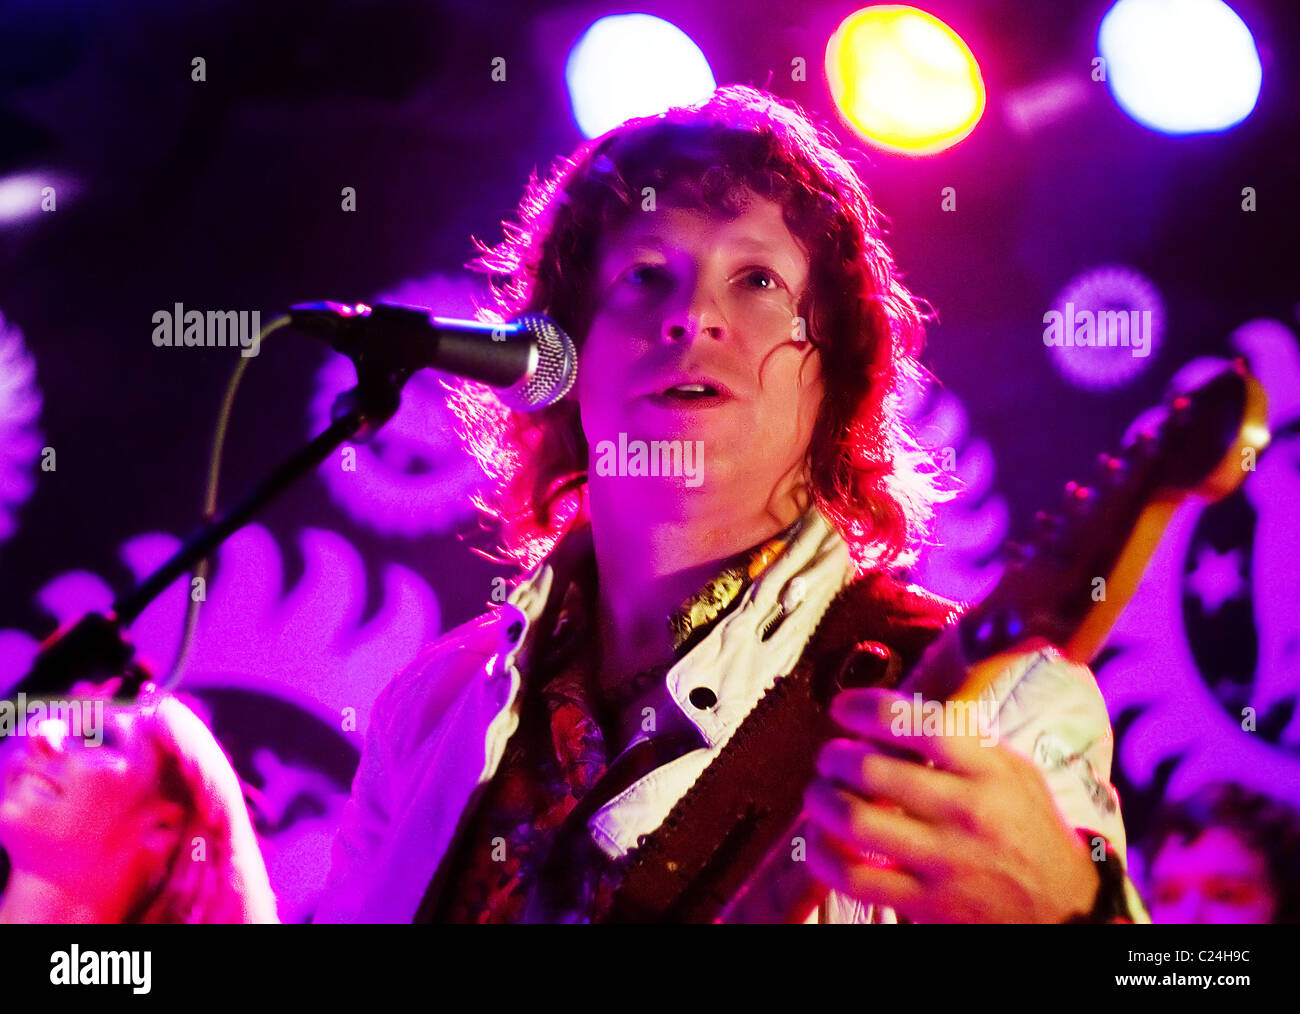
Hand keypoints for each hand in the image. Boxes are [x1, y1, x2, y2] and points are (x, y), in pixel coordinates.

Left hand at [803, 686, 1099, 922]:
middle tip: (829, 758)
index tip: (842, 708)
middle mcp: (964, 810)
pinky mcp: (927, 904)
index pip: (911, 722)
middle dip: (833, 757)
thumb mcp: (1013, 770)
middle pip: (869, 769)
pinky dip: (823, 856)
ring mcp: (944, 860)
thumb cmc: (1031, 829)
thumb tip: (894, 711)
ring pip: (853, 822)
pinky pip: (853, 877)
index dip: (863, 708)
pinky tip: (823, 842)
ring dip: (821, 801)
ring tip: (819, 794)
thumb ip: (963, 738)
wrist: (1066, 909)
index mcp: (985, 769)